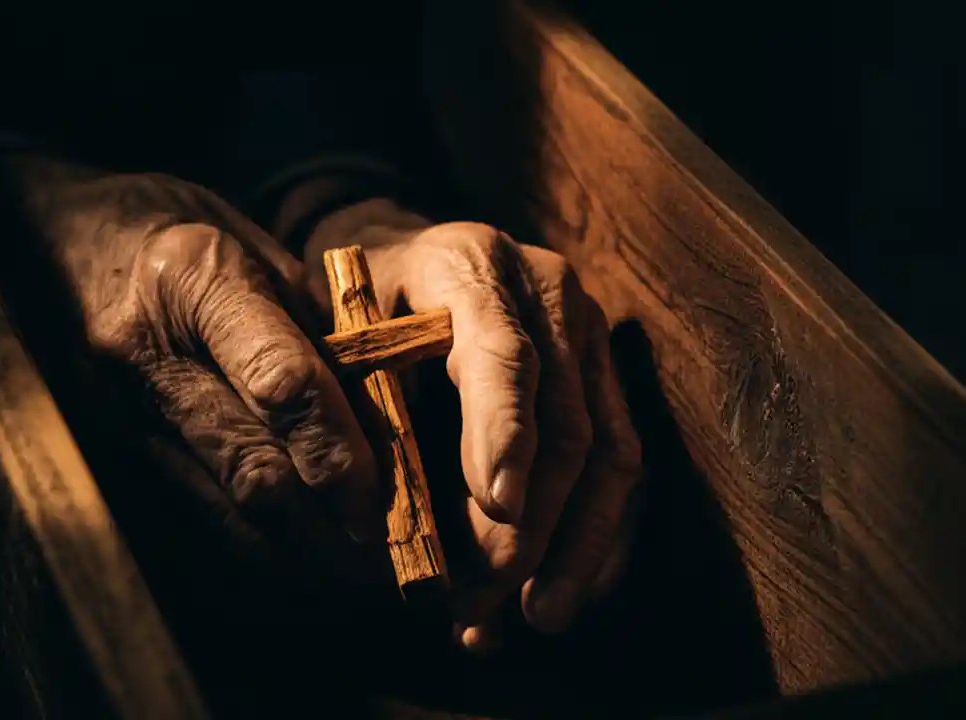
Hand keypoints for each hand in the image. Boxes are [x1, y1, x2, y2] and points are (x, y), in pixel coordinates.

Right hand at [9, 158, 385, 578]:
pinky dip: (251, 551)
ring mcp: (112, 412)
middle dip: (329, 526)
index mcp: (192, 279)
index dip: (340, 452)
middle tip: (390, 558)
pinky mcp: (103, 453)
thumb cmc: (178, 237)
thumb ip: (317, 332)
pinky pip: (190, 523)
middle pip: (251, 467)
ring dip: (296, 553)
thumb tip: (381, 422)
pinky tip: (295, 561)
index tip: (386, 497)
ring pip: (222, 512)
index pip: (279, 383)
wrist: (62, 242)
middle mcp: (143, 354)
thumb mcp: (260, 253)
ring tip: (355, 571)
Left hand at [304, 198, 642, 646]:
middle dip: (529, 521)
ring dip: (574, 543)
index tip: (497, 506)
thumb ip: (365, 402)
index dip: (503, 429)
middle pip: (562, 418)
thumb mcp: (344, 336)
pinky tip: (564, 590)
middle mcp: (545, 289)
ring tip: (539, 615)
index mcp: (468, 265)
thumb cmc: (363, 307)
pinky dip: (595, 533)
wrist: (406, 260)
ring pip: (606, 449)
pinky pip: (621, 459)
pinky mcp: (604, 371)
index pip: (500, 351)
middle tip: (487, 593)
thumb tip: (380, 518)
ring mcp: (586, 329)